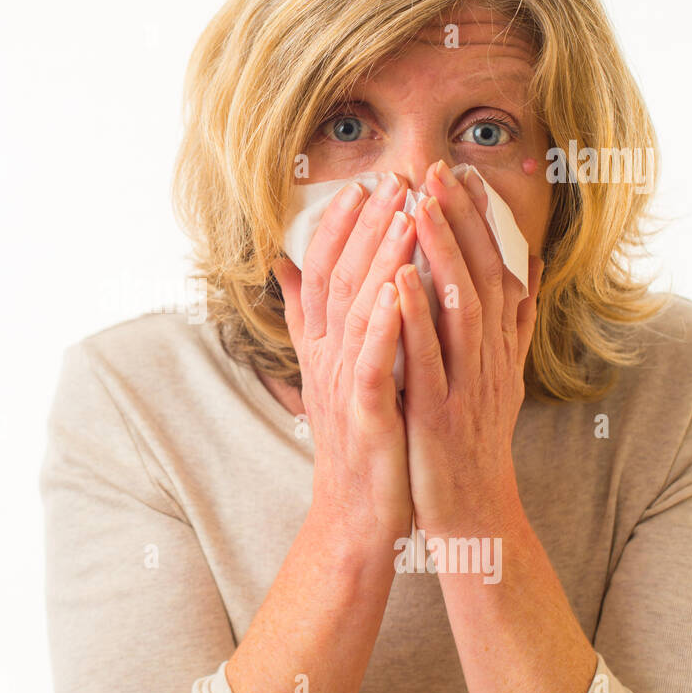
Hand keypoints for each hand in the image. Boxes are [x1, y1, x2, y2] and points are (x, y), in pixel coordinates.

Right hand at [272, 175, 417, 540]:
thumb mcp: (331, 370)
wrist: (358, 512)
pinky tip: (405, 289)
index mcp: (324, 344)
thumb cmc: (357, 440)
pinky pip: (373, 359)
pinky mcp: (365, 412)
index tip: (363, 184)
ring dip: (380, 258)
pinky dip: (387, 322)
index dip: (340, 226)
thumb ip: (309, 318)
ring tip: (405, 214)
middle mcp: (327, 356)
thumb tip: (285, 267)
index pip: (325, 269)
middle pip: (340, 276)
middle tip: (390, 180)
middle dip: (366, 225)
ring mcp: (343, 382)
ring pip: (358, 308)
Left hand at [391, 160, 543, 537]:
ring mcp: (468, 386)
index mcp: (497, 347)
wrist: (472, 515)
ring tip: (420, 204)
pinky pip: (428, 359)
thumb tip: (533, 264)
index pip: (494, 269)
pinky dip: (415, 317)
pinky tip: (399, 280)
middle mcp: (490, 359)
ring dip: (442, 254)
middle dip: (461, 221)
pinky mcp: (440, 416)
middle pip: (483, 276)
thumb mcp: (499, 376)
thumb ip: (512, 321)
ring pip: (460, 308)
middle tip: (440, 168)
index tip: (462, 172)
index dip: (480, 221)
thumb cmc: (473, 441)